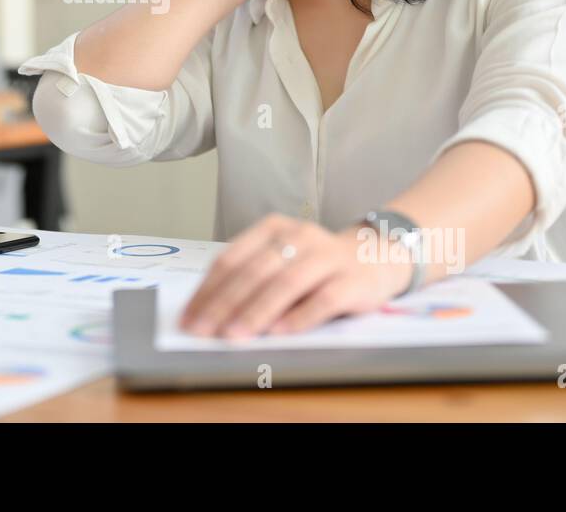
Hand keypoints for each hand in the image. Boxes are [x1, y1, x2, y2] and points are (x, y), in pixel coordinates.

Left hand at [178, 213, 414, 339]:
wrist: (377, 256)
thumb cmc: (316, 265)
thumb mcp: (282, 259)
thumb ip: (251, 277)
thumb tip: (208, 314)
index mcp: (273, 228)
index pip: (231, 259)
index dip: (206, 291)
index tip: (188, 319)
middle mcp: (299, 236)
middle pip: (253, 271)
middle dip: (223, 305)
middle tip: (203, 332)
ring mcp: (327, 256)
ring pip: (285, 283)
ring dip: (256, 312)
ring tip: (234, 336)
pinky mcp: (352, 280)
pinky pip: (323, 299)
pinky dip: (299, 317)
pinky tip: (280, 334)